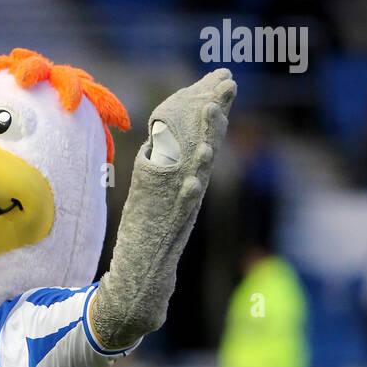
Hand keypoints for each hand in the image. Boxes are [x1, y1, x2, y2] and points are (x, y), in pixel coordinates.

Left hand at [90, 68, 236, 351]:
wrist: (140, 289)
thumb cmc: (145, 244)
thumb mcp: (150, 198)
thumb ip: (158, 170)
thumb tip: (157, 139)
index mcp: (183, 182)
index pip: (199, 138)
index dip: (209, 109)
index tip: (220, 76)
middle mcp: (186, 195)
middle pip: (203, 148)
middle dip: (215, 115)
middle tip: (226, 82)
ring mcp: (178, 215)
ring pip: (196, 174)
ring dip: (205, 146)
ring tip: (211, 116)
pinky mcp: (166, 235)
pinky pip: (179, 212)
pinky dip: (188, 194)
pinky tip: (194, 178)